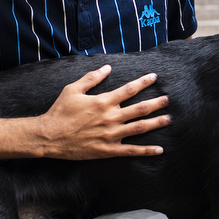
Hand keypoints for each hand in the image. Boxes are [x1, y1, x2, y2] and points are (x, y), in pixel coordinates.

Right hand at [35, 65, 170, 158]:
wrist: (49, 137)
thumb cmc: (60, 112)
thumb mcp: (73, 90)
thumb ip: (92, 78)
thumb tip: (107, 68)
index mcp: (103, 101)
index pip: (129, 90)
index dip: (143, 82)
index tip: (154, 77)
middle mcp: (110, 117)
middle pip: (140, 109)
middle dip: (156, 103)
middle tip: (168, 99)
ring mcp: (111, 135)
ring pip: (140, 128)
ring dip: (156, 123)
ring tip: (168, 119)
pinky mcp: (108, 150)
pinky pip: (131, 151)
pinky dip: (146, 150)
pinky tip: (159, 149)